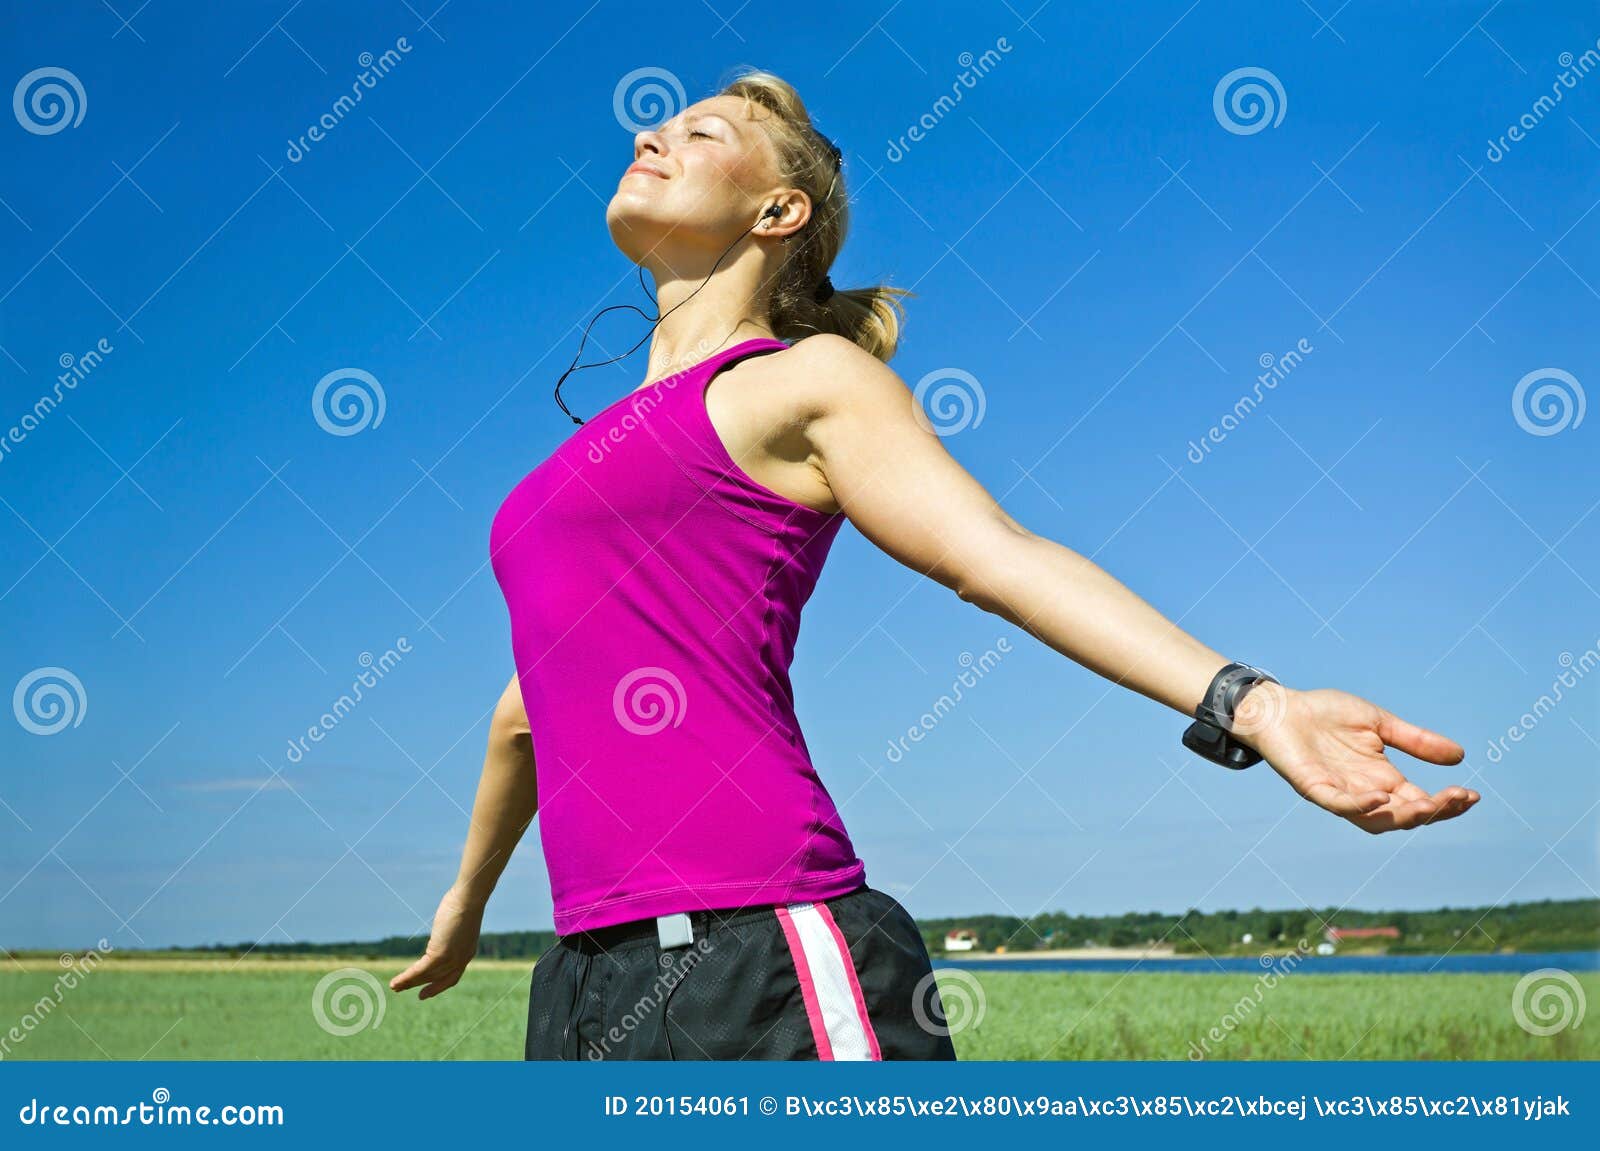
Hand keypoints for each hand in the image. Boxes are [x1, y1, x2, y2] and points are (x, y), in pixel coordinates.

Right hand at [389, 886, 483, 1000]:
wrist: (469, 898)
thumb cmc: (465, 902)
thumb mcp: (459, 923)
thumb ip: (451, 933)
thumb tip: (443, 931)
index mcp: (467, 953)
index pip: (452, 976)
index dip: (438, 986)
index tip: (425, 993)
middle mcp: (461, 960)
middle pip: (436, 978)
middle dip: (418, 985)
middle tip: (402, 989)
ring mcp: (451, 959)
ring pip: (426, 976)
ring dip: (408, 983)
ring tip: (394, 987)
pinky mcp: (440, 954)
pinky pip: (420, 970)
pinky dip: (406, 978)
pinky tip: (396, 981)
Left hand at [1233, 683, 1479, 832]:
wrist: (1279, 706)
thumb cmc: (1324, 714)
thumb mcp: (1378, 723)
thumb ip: (1415, 740)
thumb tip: (1460, 756)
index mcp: (1382, 777)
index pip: (1420, 801)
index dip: (1446, 803)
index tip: (1472, 795)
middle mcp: (1363, 791)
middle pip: (1405, 816)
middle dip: (1434, 812)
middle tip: (1458, 798)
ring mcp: (1338, 792)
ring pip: (1376, 820)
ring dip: (1403, 816)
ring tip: (1428, 805)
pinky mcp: (1312, 786)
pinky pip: (1338, 804)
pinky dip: (1360, 805)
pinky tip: (1381, 796)